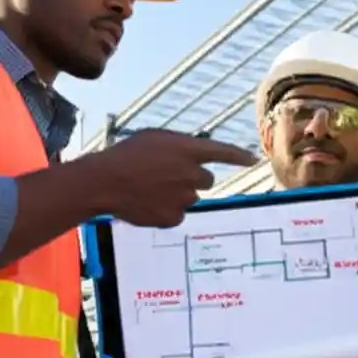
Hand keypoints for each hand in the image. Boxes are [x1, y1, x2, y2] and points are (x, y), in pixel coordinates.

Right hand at [92, 129, 256, 227]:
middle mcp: (191, 174)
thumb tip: (193, 158)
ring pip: (190, 198)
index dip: (239, 156)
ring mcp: (184, 198)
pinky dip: (166, 211)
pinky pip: (178, 215)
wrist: (105, 182)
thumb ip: (180, 147)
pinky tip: (147, 203)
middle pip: (207, 179)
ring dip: (178, 194)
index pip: (223, 152)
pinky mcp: (173, 218)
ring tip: (151, 189)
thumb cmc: (126, 155)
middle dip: (192, 178)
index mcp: (188, 150)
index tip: (253, 160)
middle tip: (167, 176)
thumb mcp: (155, 139)